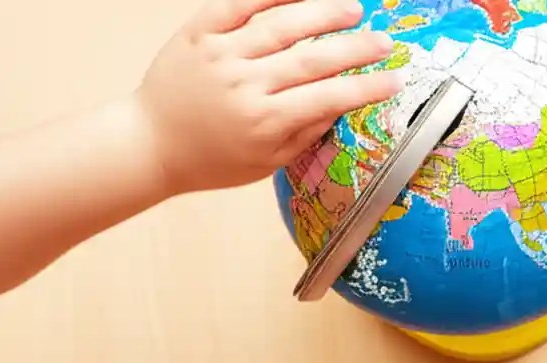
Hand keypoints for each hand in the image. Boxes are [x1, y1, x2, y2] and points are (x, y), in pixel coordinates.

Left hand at [136, 0, 403, 193]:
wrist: (150, 143)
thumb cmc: (214, 160)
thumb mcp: (268, 162)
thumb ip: (307, 132)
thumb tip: (345, 102)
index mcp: (264, 123)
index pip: (328, 98)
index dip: (366, 87)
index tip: (396, 78)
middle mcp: (244, 86)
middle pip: (312, 58)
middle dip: (356, 48)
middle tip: (385, 41)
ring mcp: (220, 55)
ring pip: (281, 25)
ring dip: (322, 12)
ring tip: (353, 8)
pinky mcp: (198, 33)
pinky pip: (238, 3)